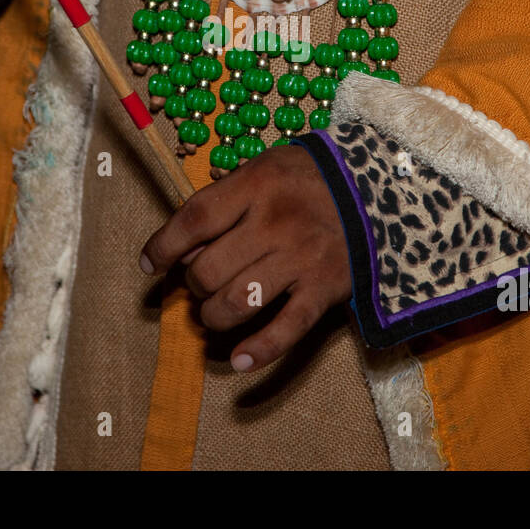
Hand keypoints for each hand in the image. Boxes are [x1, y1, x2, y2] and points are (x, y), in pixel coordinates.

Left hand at [140, 145, 352, 371]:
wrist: (380, 191)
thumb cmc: (310, 179)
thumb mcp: (266, 167)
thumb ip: (226, 198)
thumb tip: (184, 246)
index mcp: (257, 184)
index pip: (194, 220)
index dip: (163, 246)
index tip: (149, 263)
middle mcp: (276, 222)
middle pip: (208, 269)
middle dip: (193, 283)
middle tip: (200, 282)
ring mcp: (301, 258)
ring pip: (236, 302)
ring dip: (213, 316)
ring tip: (213, 313)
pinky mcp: (324, 289)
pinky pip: (287, 329)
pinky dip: (260, 350)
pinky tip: (240, 361)